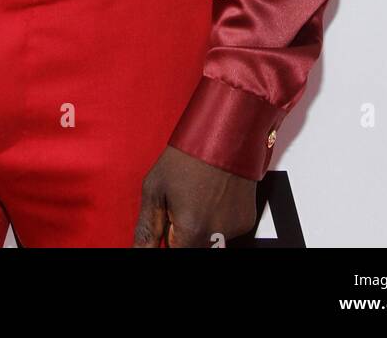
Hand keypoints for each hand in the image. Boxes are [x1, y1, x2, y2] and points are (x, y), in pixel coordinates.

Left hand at [132, 145, 256, 246]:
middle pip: (193, 249)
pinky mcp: (246, 221)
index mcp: (192, 230)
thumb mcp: (155, 187)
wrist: (227, 131)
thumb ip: (147, 228)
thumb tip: (139, 251)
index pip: (175, 255)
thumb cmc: (187, 155)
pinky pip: (225, 230)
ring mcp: (234, 229)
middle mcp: (216, 235)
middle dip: (182, 236)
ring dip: (199, 229)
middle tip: (178, 207)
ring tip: (197, 195)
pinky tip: (213, 194)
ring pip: (209, 241)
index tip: (166, 225)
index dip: (167, 241)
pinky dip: (216, 219)